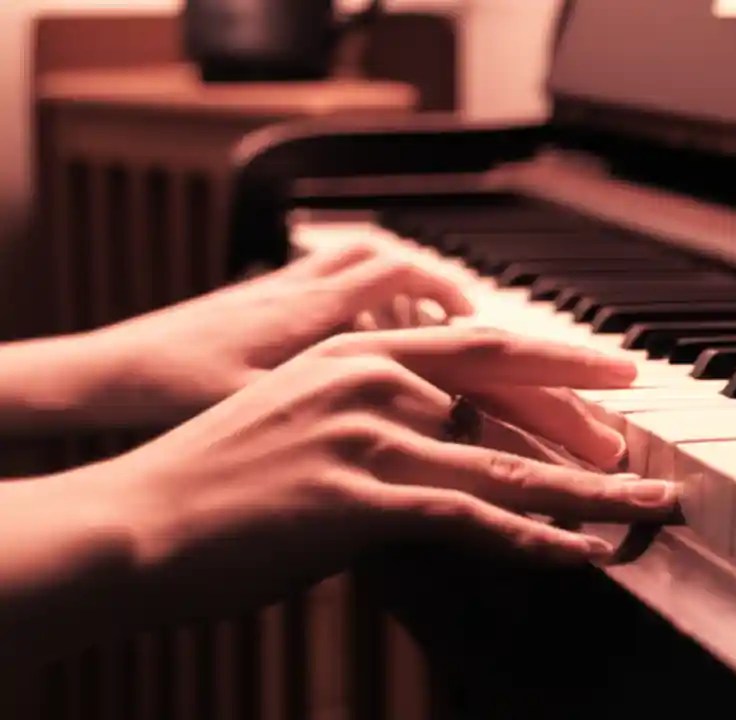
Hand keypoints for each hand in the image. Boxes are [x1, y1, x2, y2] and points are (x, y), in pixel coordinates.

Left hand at [82, 234, 473, 427]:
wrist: (106, 371)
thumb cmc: (174, 390)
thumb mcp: (263, 406)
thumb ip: (337, 404)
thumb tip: (410, 426)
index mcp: (308, 309)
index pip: (396, 272)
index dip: (443, 289)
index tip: (470, 318)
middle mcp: (292, 288)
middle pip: (376, 254)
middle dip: (423, 280)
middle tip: (448, 319)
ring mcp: (268, 290)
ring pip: (343, 262)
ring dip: (384, 284)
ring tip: (404, 328)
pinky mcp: (247, 302)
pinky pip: (313, 281)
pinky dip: (345, 299)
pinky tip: (343, 343)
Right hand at [98, 327, 672, 623]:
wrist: (128, 522)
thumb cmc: (211, 480)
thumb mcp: (301, 423)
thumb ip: (379, 427)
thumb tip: (443, 452)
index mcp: (359, 353)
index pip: (485, 348)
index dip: (559, 362)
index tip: (618, 374)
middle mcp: (372, 381)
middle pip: (512, 404)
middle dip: (592, 436)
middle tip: (657, 462)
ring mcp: (366, 437)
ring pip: (507, 466)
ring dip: (590, 495)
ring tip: (649, 511)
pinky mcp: (356, 498)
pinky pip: (469, 520)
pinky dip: (533, 541)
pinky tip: (581, 555)